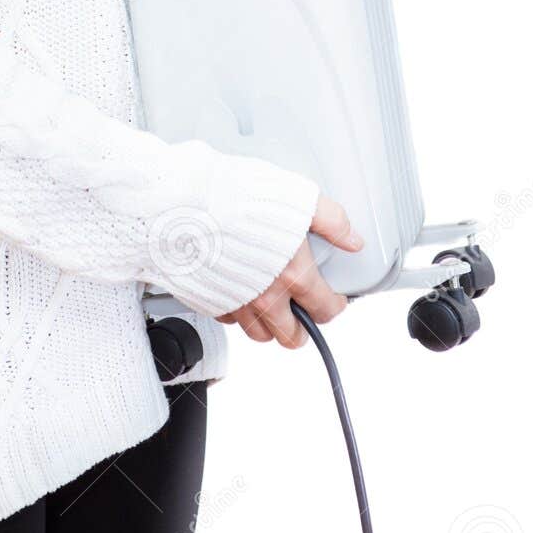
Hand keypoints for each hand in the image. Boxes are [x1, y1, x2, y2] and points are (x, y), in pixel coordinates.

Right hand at [215, 193, 362, 347]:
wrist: (180, 201)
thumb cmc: (232, 195)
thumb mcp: (295, 195)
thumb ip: (330, 220)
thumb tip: (351, 239)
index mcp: (292, 274)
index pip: (324, 310)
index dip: (333, 305)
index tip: (332, 299)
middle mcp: (264, 296)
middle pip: (292, 337)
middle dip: (302, 326)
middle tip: (302, 310)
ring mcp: (234, 302)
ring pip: (259, 335)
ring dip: (269, 324)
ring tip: (270, 303)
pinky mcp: (207, 301)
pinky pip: (227, 319)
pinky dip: (236, 310)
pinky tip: (237, 289)